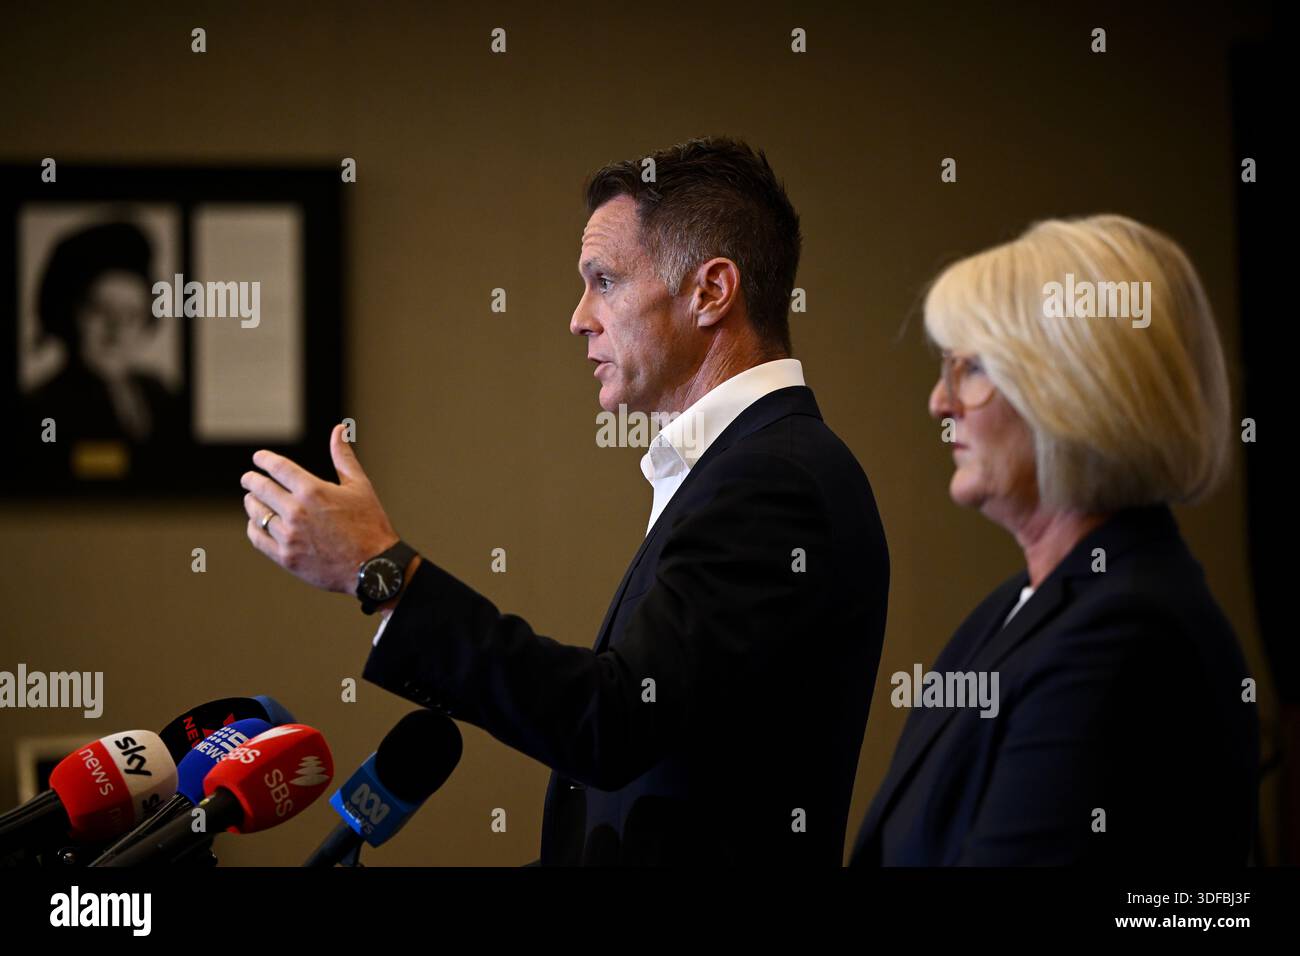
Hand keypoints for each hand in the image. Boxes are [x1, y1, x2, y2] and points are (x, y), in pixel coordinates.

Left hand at [242, 424, 399, 594]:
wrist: (373, 566)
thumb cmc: (370, 524)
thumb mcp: (360, 486)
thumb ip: (343, 457)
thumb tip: (338, 429)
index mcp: (313, 490)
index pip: (277, 467)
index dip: (264, 460)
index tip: (258, 458)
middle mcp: (296, 511)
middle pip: (261, 488)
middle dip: (251, 480)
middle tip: (248, 478)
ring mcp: (289, 535)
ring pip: (257, 513)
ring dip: (252, 503)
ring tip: (252, 499)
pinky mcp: (286, 557)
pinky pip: (258, 537)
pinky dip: (253, 527)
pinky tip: (256, 522)